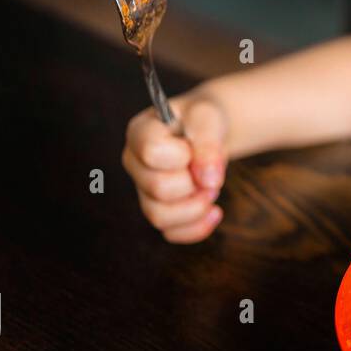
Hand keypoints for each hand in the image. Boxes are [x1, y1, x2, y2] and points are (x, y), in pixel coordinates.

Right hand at [121, 92, 229, 242]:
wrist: (207, 132)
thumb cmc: (202, 121)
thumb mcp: (208, 118)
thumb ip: (208, 144)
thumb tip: (209, 180)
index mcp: (140, 133)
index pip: (152, 152)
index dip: (182, 155)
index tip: (193, 147)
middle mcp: (135, 163)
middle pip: (158, 187)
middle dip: (193, 183)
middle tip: (211, 171)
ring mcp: (143, 189)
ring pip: (159, 216)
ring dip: (196, 207)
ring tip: (212, 190)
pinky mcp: (158, 210)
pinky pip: (170, 232)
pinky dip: (197, 227)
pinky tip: (215, 212)